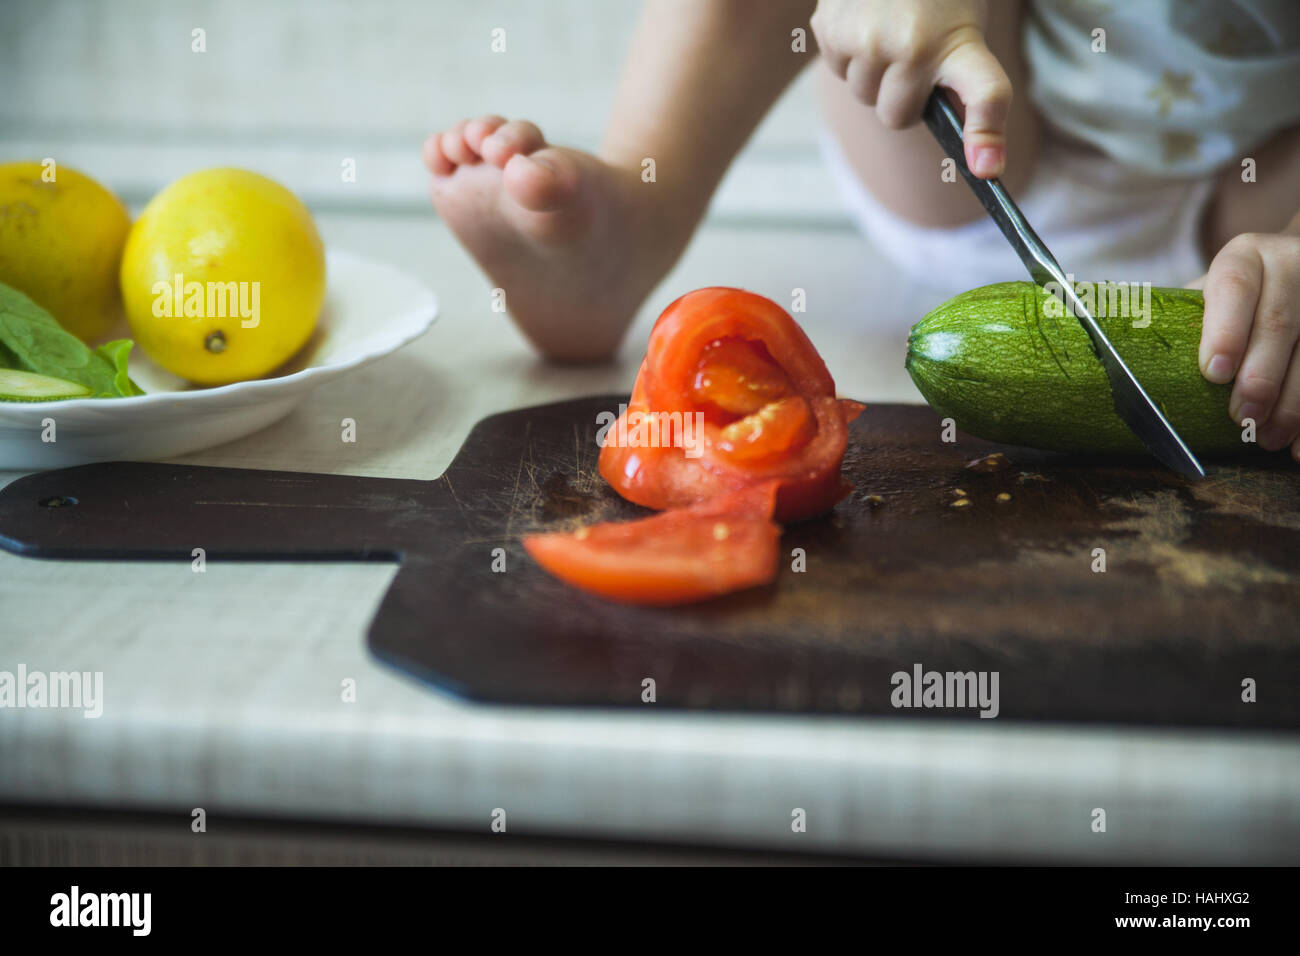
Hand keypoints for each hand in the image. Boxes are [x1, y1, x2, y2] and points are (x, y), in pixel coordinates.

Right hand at [810, 0, 1010, 177]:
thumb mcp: (964, 28)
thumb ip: (967, 87)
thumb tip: (985, 165)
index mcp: (961, 44)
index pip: (985, 93)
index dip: (986, 132)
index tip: (987, 167)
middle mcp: (914, 46)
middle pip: (896, 116)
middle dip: (901, 97)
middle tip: (913, 55)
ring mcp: (868, 39)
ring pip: (861, 93)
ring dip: (872, 74)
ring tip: (887, 31)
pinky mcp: (831, 29)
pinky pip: (837, 70)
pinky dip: (847, 53)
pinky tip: (863, 21)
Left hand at [1194, 219, 1299, 459]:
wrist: (1290, 270)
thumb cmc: (1230, 299)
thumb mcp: (1202, 296)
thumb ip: (1171, 319)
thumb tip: (1102, 350)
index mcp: (1245, 257)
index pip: (1234, 287)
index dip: (1224, 330)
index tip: (1213, 373)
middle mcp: (1290, 267)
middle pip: (1279, 324)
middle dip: (1261, 376)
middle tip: (1240, 417)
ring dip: (1291, 402)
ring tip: (1265, 438)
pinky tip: (1297, 446)